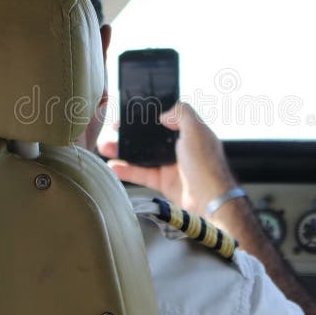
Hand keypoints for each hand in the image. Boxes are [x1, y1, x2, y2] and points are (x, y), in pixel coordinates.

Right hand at [98, 102, 235, 213]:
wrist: (210, 201)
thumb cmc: (206, 165)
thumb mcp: (196, 131)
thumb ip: (182, 114)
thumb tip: (164, 113)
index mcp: (190, 133)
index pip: (167, 119)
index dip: (149, 116)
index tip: (132, 113)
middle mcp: (180, 148)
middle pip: (151, 137)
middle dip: (131, 133)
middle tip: (114, 130)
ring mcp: (171, 166)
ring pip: (143, 155)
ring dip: (124, 151)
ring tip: (105, 146)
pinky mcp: (164, 182)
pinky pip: (142, 174)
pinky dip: (127, 171)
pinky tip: (113, 166)